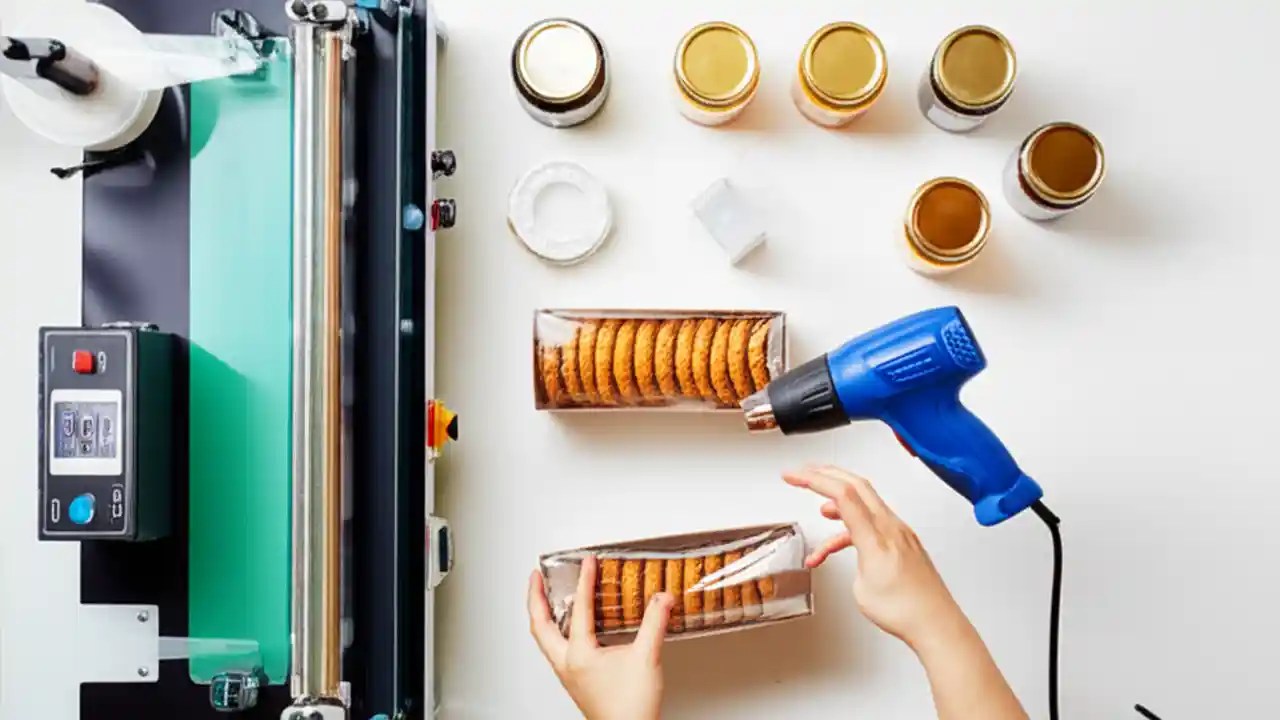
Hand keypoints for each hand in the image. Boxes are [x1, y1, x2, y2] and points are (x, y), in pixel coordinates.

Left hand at [528, 555, 674, 719]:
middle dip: (535, 598)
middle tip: (535, 577)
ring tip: (544, 598)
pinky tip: (567, 630)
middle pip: (540, 625)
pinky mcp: (575, 682)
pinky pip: (555, 650)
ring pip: (544, 639)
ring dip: (542, 615)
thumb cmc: (631, 708)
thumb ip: (654, 624)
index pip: (579, 609)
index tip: (586, 562)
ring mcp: (568, 674)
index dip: (583, 581)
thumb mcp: (646, 658)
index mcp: (579, 655)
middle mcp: (567, 664)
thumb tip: (661, 599)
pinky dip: (554, 632)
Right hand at [784, 465, 965, 651]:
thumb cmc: (906, 610)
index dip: (813, 480)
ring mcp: (900, 533)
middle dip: (825, 475)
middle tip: (803, 475)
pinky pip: (874, 522)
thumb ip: (855, 562)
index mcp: (876, 536)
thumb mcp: (861, 587)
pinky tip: (844, 543)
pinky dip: (854, 527)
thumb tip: (856, 557)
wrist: (937, 624)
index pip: (841, 494)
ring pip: (865, 503)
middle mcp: (891, 528)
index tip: (793, 476)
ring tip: (822, 510)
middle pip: (855, 484)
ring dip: (840, 503)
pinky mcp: (905, 542)